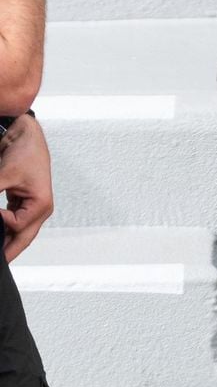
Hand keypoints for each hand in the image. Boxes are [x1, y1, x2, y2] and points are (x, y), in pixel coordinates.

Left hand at [0, 115, 52, 261]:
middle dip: (8, 251)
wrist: (26, 135)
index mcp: (42, 204)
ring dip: (7, 241)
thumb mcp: (4, 175)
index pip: (18, 226)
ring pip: (18, 232)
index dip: (2, 223)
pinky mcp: (23, 201)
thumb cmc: (25, 151)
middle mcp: (40, 208)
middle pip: (23, 238)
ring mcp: (32, 206)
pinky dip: (4, 228)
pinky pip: (13, 222)